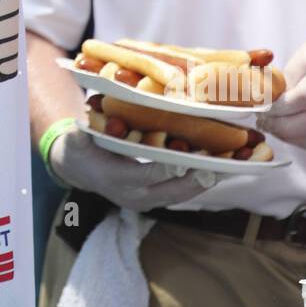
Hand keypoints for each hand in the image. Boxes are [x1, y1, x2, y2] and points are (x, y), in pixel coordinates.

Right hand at [48, 126, 219, 212]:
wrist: (77, 169)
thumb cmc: (81, 145)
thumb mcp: (80, 134)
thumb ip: (93, 126)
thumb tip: (106, 105)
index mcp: (114, 177)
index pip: (146, 173)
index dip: (169, 166)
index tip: (189, 157)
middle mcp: (132, 195)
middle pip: (171, 191)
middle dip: (196, 178)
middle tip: (220, 164)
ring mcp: (144, 201)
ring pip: (180, 195)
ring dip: (204, 181)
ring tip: (229, 165)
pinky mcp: (152, 201)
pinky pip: (179, 194)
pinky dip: (198, 182)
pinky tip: (217, 168)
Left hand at [265, 34, 305, 151]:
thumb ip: (291, 73)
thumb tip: (273, 94)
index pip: (299, 100)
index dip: (276, 107)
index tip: (260, 106)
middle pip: (302, 124)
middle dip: (275, 124)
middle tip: (260, 117)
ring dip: (284, 135)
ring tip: (269, 124)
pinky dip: (297, 140)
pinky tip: (286, 130)